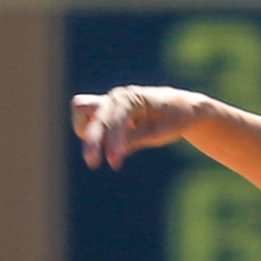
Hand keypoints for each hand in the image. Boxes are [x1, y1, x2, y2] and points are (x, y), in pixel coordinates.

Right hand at [71, 86, 214, 169]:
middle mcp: (119, 96)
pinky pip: (85, 116)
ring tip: (99, 152)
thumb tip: (117, 150)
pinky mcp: (105, 109)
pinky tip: (104, 145)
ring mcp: (110, 100)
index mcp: (135, 98)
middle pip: (95, 116)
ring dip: (87, 131)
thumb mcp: (160, 133)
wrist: (178, 108)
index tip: (114, 163)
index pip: (116, 120)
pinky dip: (89, 130)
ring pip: (81, 109)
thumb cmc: (173, 120)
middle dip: (92, 141)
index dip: (114, 142)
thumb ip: (137, 138)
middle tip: (93, 164)